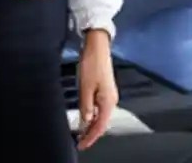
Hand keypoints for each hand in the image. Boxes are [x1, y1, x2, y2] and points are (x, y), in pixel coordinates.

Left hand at [76, 30, 117, 150]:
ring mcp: (109, 95)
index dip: (91, 137)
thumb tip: (87, 122)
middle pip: (102, 123)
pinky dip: (93, 116)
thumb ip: (86, 106)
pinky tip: (85, 117)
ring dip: (91, 125)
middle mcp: (112, 100)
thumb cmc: (91, 65)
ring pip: (101, 116)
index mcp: (109, 101)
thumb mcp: (85, 87)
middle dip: (91, 133)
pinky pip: (100, 108)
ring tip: (80, 133)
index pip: (100, 126)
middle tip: (79, 142)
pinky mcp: (105, 90)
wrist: (97, 46)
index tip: (81, 145)